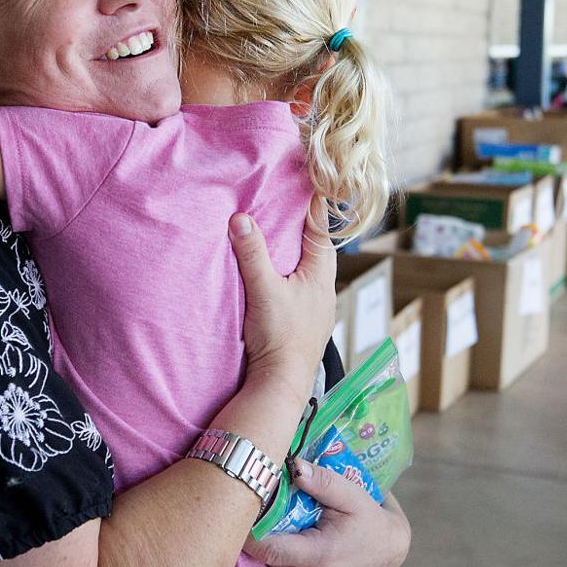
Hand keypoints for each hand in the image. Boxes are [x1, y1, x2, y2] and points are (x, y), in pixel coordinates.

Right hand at [232, 196, 336, 399]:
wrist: (283, 383)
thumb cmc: (279, 337)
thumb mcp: (263, 290)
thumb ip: (252, 254)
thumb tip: (240, 218)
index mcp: (320, 274)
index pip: (320, 229)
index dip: (315, 206)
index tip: (311, 182)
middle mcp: (325, 289)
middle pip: (318, 248)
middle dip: (306, 227)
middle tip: (294, 205)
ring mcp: (318, 308)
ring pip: (311, 270)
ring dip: (299, 253)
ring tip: (286, 238)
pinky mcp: (307, 323)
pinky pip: (303, 288)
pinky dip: (294, 275)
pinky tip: (283, 278)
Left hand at [243, 462, 409, 566]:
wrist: (392, 555)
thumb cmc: (372, 522)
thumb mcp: (353, 496)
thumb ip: (323, 482)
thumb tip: (293, 466)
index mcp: (319, 557)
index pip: (266, 549)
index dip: (248, 531)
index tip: (242, 510)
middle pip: (266, 557)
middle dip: (262, 534)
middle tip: (264, 511)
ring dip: (273, 548)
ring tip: (285, 527)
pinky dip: (285, 563)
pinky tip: (297, 545)